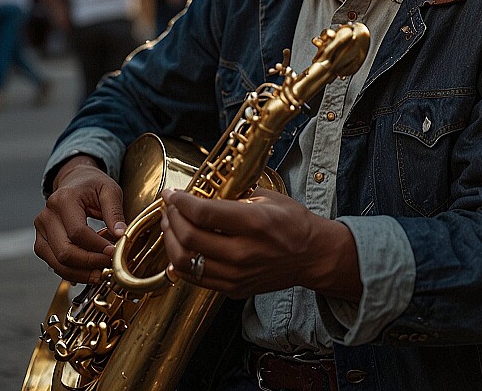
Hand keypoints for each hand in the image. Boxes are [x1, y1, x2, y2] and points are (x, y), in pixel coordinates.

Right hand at [34, 157, 126, 283]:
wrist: (75, 180)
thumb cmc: (93, 185)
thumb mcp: (110, 190)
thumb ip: (115, 212)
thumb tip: (122, 236)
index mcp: (63, 200)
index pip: (78, 232)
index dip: (97, 246)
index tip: (114, 252)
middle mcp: (46, 216)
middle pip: (65, 252)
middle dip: (89, 263)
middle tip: (109, 266)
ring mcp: (41, 231)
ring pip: (57, 263)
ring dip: (81, 273)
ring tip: (101, 272)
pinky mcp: (41, 242)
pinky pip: (54, 264)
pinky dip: (73, 271)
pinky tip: (90, 270)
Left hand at [159, 187, 360, 301]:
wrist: (312, 256)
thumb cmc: (293, 223)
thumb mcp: (267, 198)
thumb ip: (235, 195)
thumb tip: (203, 191)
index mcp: (252, 223)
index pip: (203, 213)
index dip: (180, 201)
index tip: (171, 193)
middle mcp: (242, 252)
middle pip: (189, 238)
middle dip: (172, 219)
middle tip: (169, 207)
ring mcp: (237, 275)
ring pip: (186, 262)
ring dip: (171, 241)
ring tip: (171, 226)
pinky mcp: (233, 289)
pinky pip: (196, 279)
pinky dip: (180, 264)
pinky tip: (179, 249)